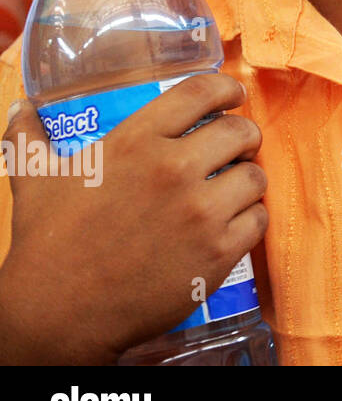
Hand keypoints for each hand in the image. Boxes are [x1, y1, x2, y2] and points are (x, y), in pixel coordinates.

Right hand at [0, 74, 267, 364]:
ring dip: (248, 181)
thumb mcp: (35, 179)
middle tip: (237, 150)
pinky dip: (250, 220)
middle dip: (244, 137)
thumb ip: (29, 138)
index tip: (233, 95)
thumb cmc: (48, 243)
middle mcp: (173, 169)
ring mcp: (200, 211)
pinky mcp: (218, 251)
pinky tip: (234, 224)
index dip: (226, 88)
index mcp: (135, 141)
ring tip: (232, 190)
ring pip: (255, 176)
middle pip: (241, 131)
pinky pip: (258, 219)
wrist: (59, 312)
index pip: (201, 92)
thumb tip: (21, 107)